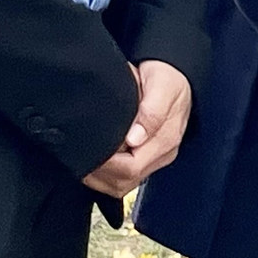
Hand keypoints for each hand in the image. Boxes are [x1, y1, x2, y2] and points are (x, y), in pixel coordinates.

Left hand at [81, 60, 192, 197]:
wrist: (176, 73)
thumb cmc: (167, 77)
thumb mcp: (161, 85)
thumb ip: (150, 112)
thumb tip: (135, 139)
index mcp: (166, 139)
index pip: (131, 168)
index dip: (106, 164)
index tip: (88, 150)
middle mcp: (163, 153)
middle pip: (125, 181)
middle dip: (99, 172)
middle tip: (81, 154)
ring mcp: (156, 157)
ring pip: (123, 184)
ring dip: (101, 177)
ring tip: (86, 158)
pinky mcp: (149, 156)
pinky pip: (125, 178)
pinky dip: (107, 175)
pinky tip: (97, 159)